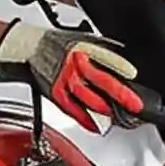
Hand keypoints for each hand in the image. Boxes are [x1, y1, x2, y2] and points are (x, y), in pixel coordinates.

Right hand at [0, 21, 144, 132]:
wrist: (29, 48)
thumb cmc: (57, 44)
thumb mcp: (84, 40)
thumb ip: (104, 51)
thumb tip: (126, 63)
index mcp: (84, 47)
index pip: (107, 57)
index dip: (122, 68)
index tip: (134, 76)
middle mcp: (75, 63)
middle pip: (101, 79)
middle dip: (120, 94)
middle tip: (135, 104)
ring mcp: (64, 79)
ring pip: (87, 97)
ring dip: (104, 107)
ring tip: (116, 113)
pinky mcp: (55, 92)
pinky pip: (72, 109)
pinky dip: (85, 119)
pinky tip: (96, 125)